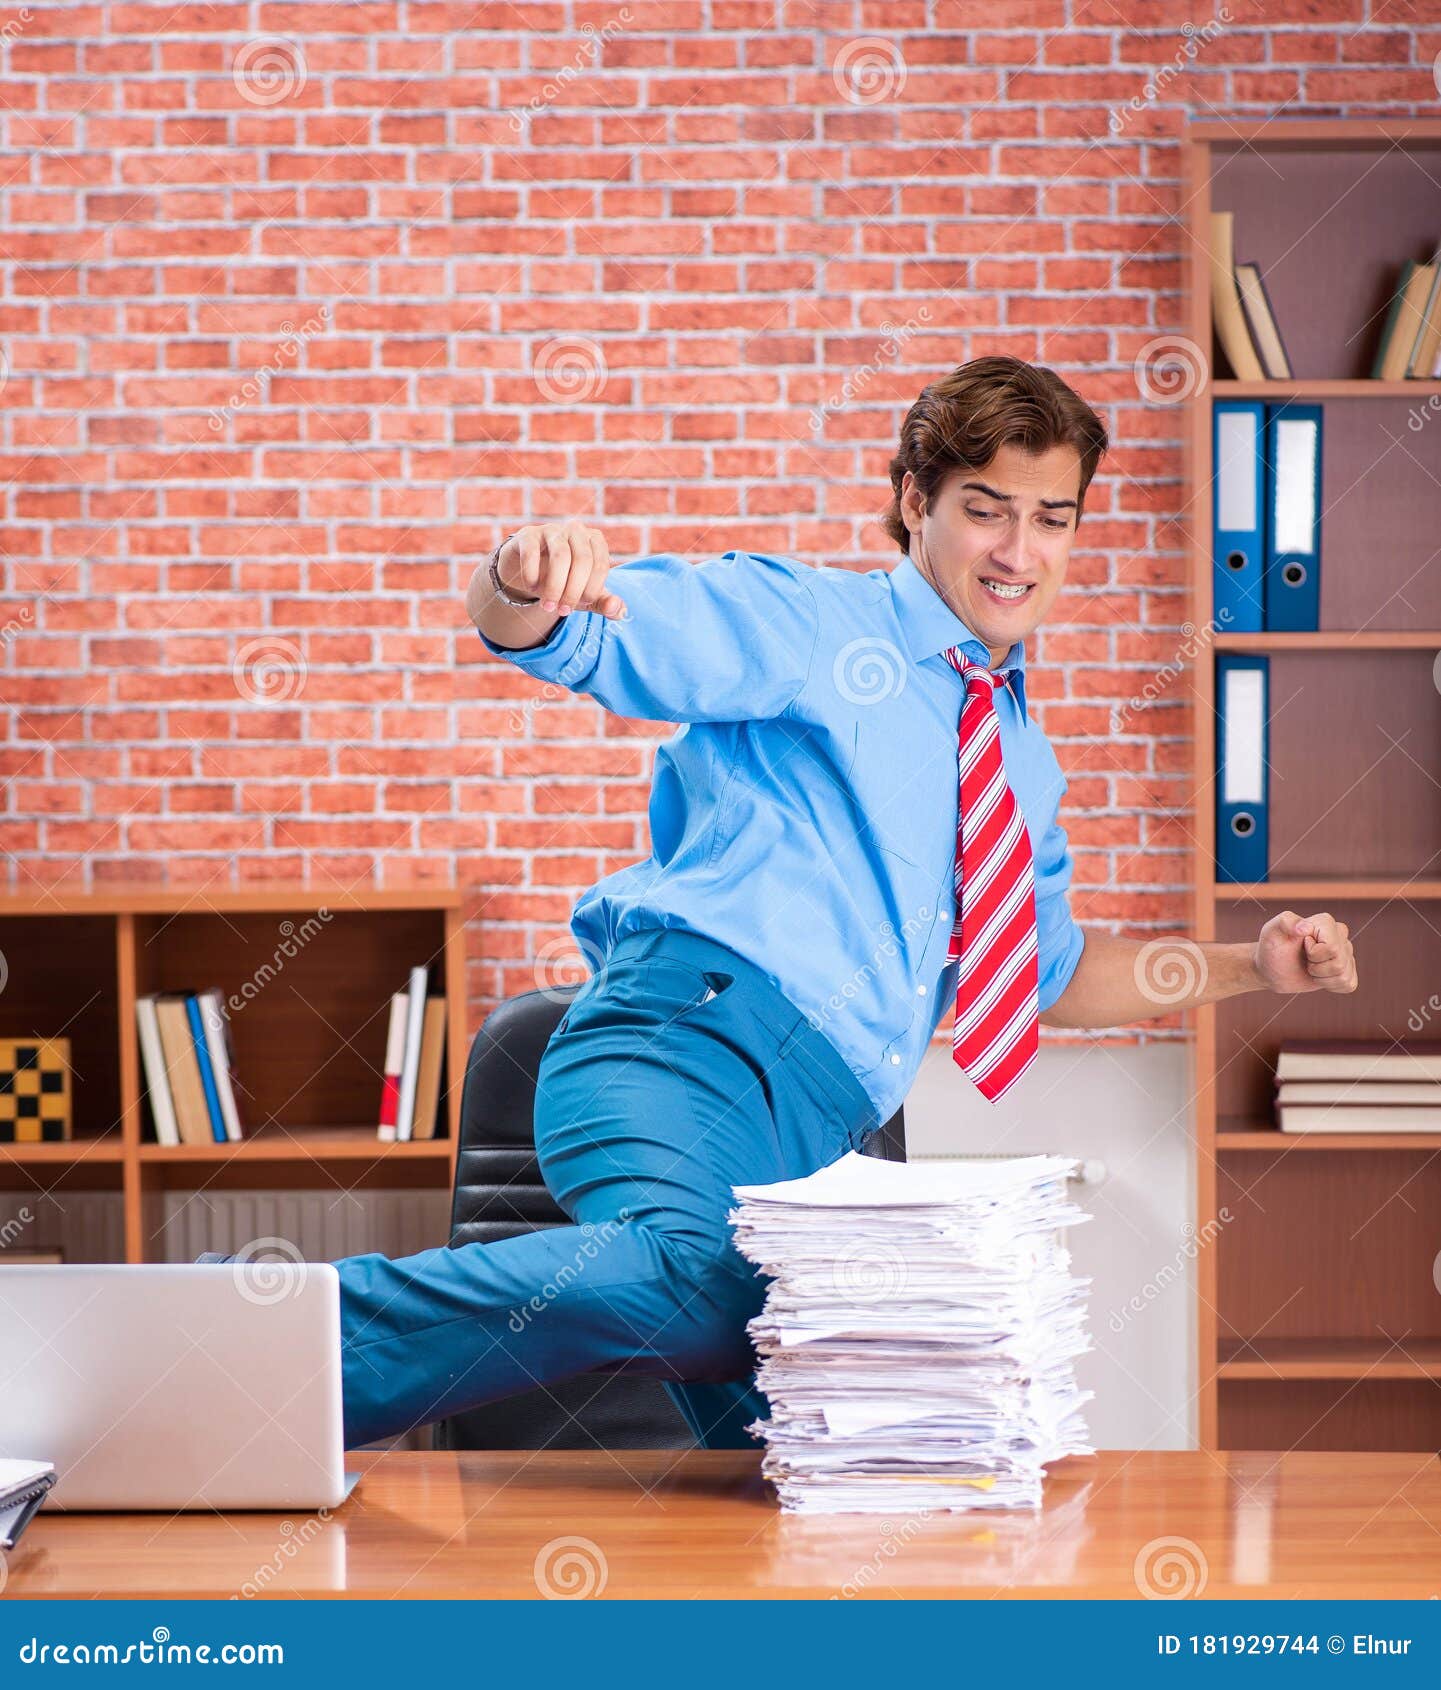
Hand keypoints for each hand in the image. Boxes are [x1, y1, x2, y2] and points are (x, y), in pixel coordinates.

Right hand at [495, 522, 626, 618]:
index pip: (600, 565)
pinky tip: (531, 587)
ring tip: (548, 606)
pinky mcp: (528, 535)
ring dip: (554, 586)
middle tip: (562, 611)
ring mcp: (552, 530)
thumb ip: (604, 604)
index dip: (591, 590)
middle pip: (582, 560)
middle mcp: (576, 530)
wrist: (531, 574)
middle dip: (573, 591)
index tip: (581, 606)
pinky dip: (532, 574)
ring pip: (560, 556)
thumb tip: (618, 609)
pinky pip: (532, 552)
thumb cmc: (565, 583)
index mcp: (595, 541)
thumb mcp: (585, 596)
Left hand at [1252, 909, 1357, 995]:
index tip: (1302, 946)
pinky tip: (1319, 977)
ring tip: (1309, 968)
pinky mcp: (1347, 970)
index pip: (1332, 948)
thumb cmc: (1271, 948)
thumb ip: (1285, 922)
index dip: (1314, 954)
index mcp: (1326, 922)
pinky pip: (1349, 985)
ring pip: (1343, 976)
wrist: (1272, 969)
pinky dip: (1331, 986)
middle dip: (1316, 968)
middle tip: (1304, 960)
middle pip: (1339, 964)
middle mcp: (1340, 935)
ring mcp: (1346, 953)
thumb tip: (1306, 927)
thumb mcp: (1271, 932)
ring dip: (1321, 978)